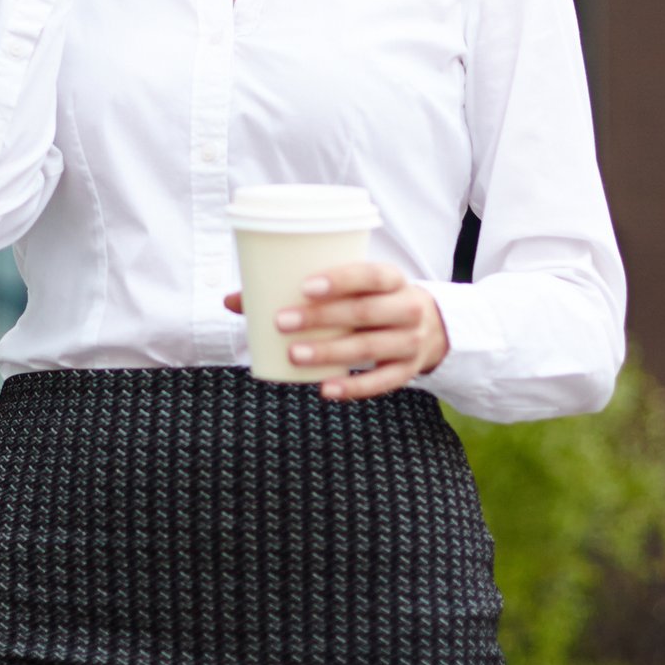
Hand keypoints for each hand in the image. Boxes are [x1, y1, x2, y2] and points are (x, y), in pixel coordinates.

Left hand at [222, 259, 448, 401]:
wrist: (431, 328)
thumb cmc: (373, 300)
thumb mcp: (353, 288)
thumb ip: (301, 291)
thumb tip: (233, 300)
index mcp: (394, 279)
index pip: (372, 274)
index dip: (340, 279)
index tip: (304, 286)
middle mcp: (408, 309)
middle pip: (365, 312)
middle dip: (322, 318)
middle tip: (282, 321)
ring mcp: (410, 342)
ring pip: (369, 347)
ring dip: (330, 352)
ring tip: (293, 354)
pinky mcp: (407, 372)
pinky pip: (380, 382)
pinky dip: (352, 388)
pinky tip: (325, 389)